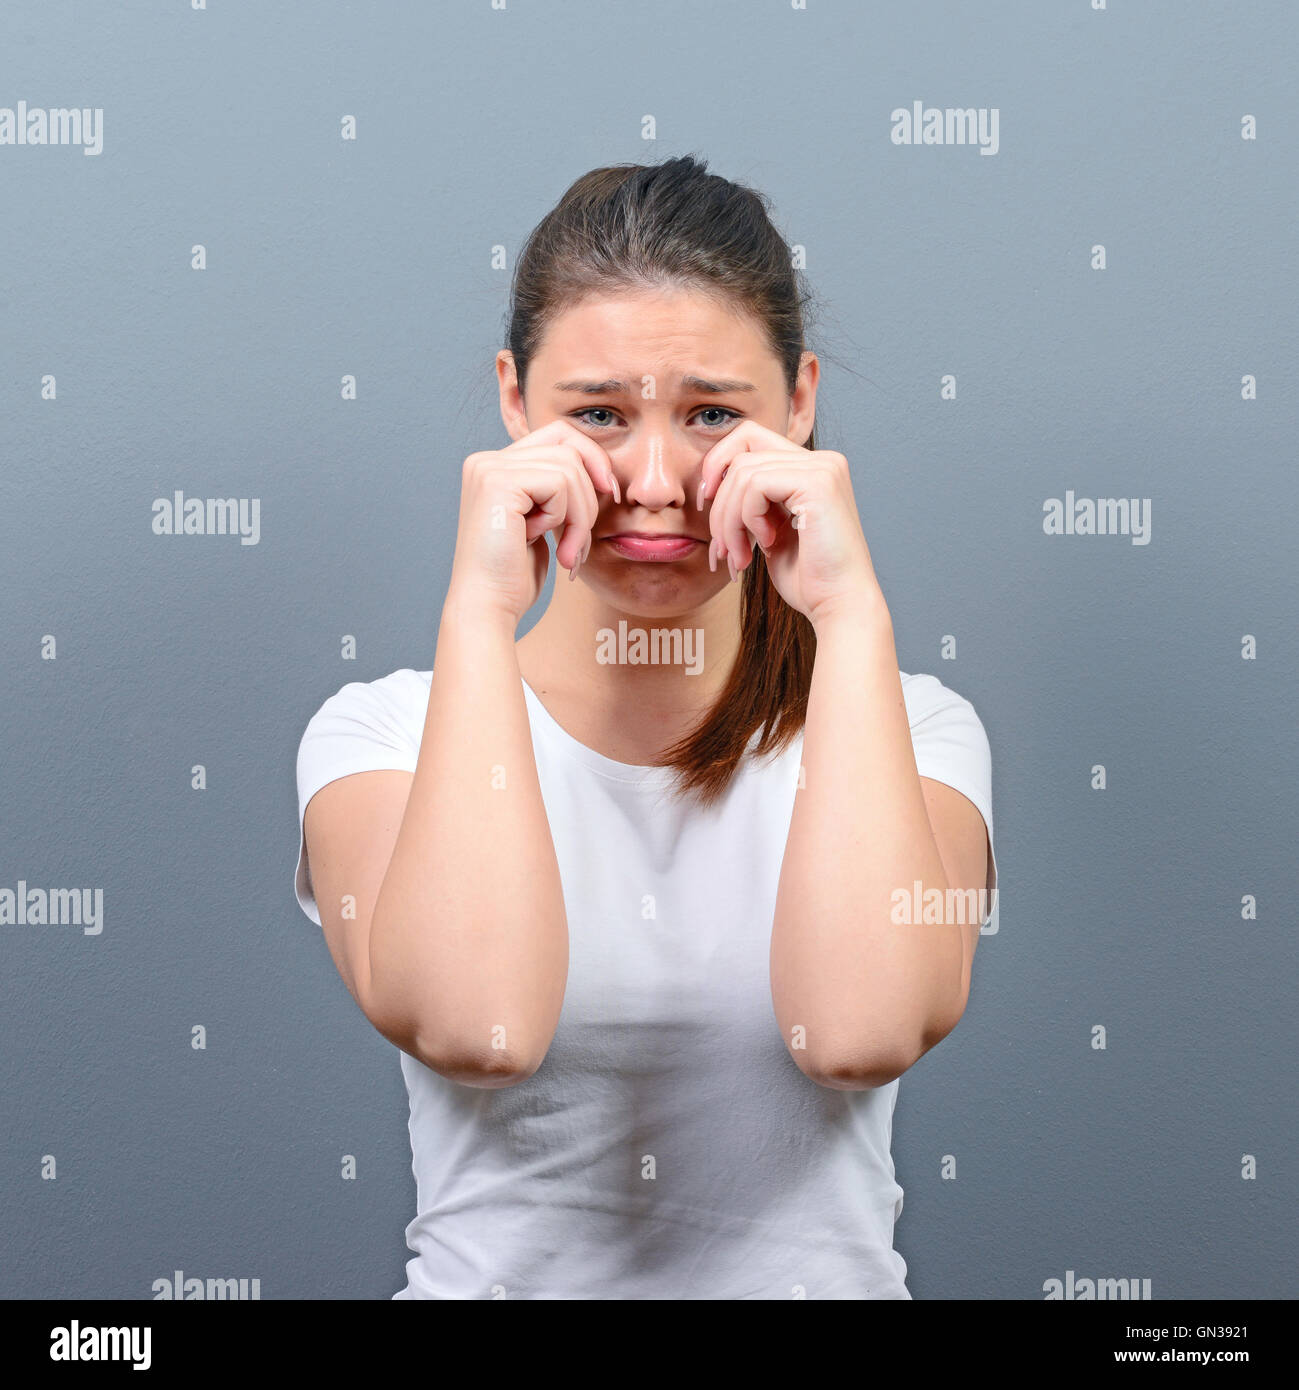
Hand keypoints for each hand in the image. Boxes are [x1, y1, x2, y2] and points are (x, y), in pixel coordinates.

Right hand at [446, 420, 619, 623]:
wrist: (487, 607)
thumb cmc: (513, 577)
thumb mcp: (541, 524)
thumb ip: (556, 492)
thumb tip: (598, 471)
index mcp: (495, 466)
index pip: (559, 436)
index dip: (593, 460)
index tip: (610, 494)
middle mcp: (486, 460)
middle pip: (568, 445)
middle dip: (589, 495)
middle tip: (581, 541)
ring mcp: (488, 468)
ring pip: (569, 467)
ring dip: (580, 515)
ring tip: (567, 552)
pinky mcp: (497, 482)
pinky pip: (558, 483)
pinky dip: (563, 518)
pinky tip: (543, 543)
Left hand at [697, 421, 886, 629]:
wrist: (839, 605)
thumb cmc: (808, 579)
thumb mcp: (772, 530)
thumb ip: (753, 501)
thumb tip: (710, 484)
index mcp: (813, 468)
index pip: (749, 438)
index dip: (717, 466)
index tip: (705, 505)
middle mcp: (822, 461)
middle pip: (742, 451)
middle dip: (719, 503)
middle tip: (723, 548)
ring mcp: (823, 468)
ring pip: (742, 472)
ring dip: (729, 521)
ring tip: (741, 556)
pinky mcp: (818, 483)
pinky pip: (755, 485)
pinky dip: (747, 518)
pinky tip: (767, 544)